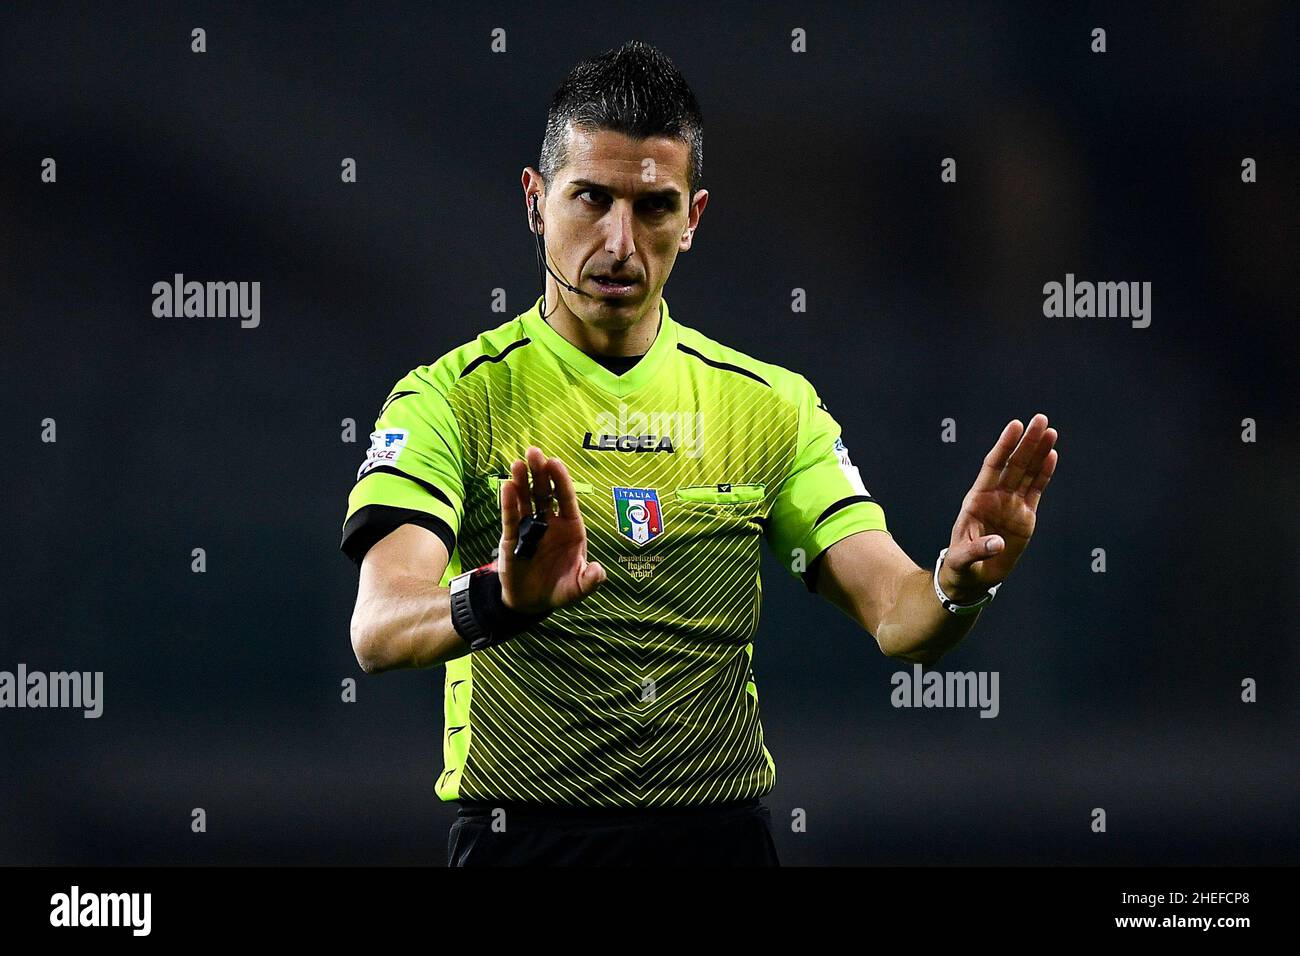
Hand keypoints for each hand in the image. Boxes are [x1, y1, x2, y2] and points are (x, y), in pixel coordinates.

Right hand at [496, 446, 606, 615]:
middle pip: (545, 493)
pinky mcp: (511, 538)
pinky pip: (510, 518)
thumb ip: (589, 581)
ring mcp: (529, 528)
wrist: (531, 602)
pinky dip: (508, 503)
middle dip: (540, 473)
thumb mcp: (577, 589)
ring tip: (518, 463)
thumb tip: (598, 572)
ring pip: (526, 500)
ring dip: (522, 481)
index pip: (566, 499)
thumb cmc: (558, 590)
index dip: (561, 480)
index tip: (555, 462)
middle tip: (534, 452)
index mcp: (570, 528)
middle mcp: (549, 523)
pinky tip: (506, 486)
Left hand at [939, 414, 1058, 601]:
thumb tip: (997, 544)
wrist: (973, 576)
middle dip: (1027, 442)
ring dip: (1039, 452)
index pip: (993, 465)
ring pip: (1027, 473)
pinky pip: (1036, 490)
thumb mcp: (963, 559)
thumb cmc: (962, 565)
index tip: (1015, 426)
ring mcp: (1011, 504)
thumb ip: (977, 550)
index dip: (1004, 446)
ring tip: (1051, 431)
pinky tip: (1052, 455)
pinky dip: (1044, 473)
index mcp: (977, 499)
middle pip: (1014, 464)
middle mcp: (995, 496)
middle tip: (1041, 419)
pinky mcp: (1025, 516)